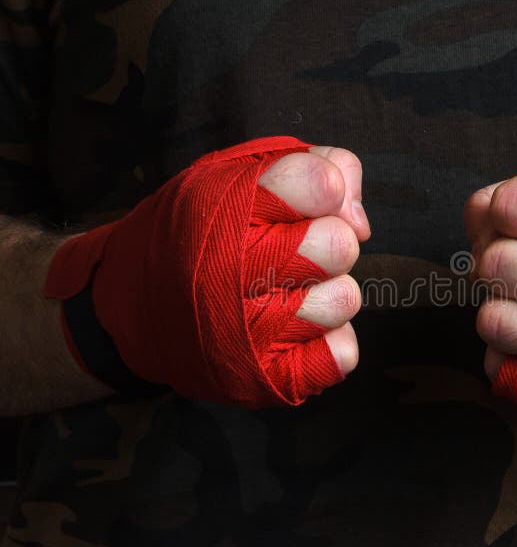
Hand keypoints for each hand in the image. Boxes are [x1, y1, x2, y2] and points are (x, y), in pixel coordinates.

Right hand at [45, 137, 369, 407]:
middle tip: (298, 250)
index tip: (312, 195)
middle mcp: (231, 271)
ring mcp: (248, 332)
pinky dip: (330, 344)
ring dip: (329, 293)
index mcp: (221, 208)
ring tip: (291, 292)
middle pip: (337, 246)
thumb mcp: (230, 177)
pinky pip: (340, 355)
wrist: (125, 313)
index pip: (317, 184)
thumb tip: (360, 220)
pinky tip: (299, 333)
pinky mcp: (264, 378)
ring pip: (344, 300)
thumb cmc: (192, 234)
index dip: (326, 187)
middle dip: (330, 241)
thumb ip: (307, 168)